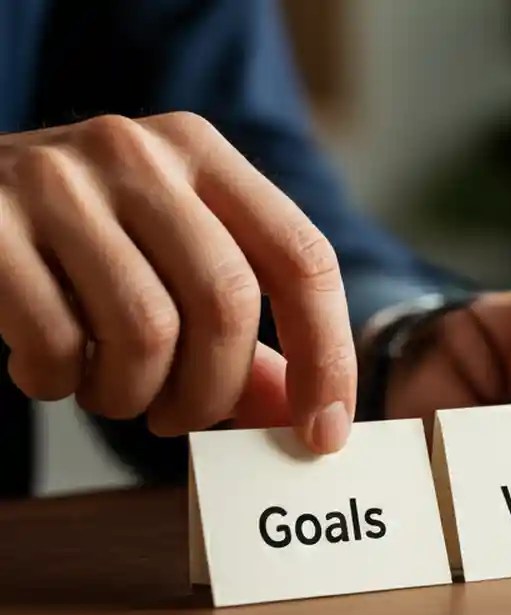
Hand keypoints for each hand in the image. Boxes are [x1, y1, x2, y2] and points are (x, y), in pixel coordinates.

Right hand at [0, 113, 355, 451]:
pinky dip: (59, 384)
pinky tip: (50, 372)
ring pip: (145, 329)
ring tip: (113, 392)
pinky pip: (55, 341)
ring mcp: (57, 181)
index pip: (303, 258)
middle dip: (215, 390)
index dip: (326, 356)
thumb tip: (304, 419)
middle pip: (227, 300)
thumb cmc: (78, 246)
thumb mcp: (167, 260)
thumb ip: (238, 333)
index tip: (324, 433)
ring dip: (135, 395)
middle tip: (183, 417)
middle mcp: (137, 153)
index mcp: (202, 153)